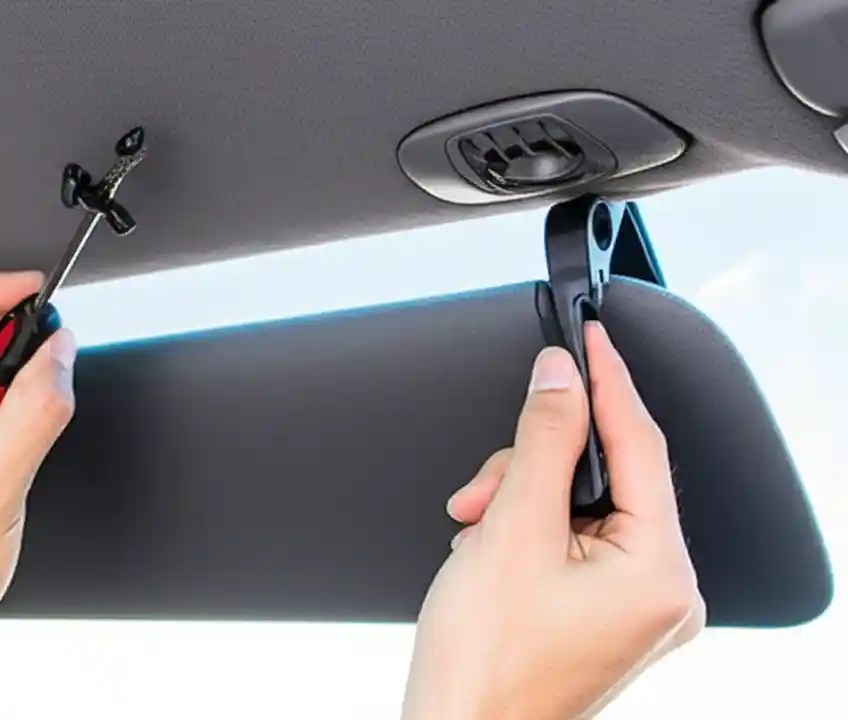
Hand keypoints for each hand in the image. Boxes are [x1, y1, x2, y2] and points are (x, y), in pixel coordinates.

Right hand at [401, 322, 705, 719]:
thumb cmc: (485, 666)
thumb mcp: (511, 530)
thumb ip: (541, 439)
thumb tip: (559, 376)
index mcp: (660, 573)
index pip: (641, 445)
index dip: (609, 381)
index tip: (590, 336)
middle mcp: (660, 592)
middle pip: (602, 477)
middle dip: (531, 469)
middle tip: (482, 490)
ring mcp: (631, 606)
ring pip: (578, 506)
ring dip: (517, 502)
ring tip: (475, 534)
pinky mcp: (600, 612)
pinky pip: (571, 540)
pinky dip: (522, 531)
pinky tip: (488, 550)